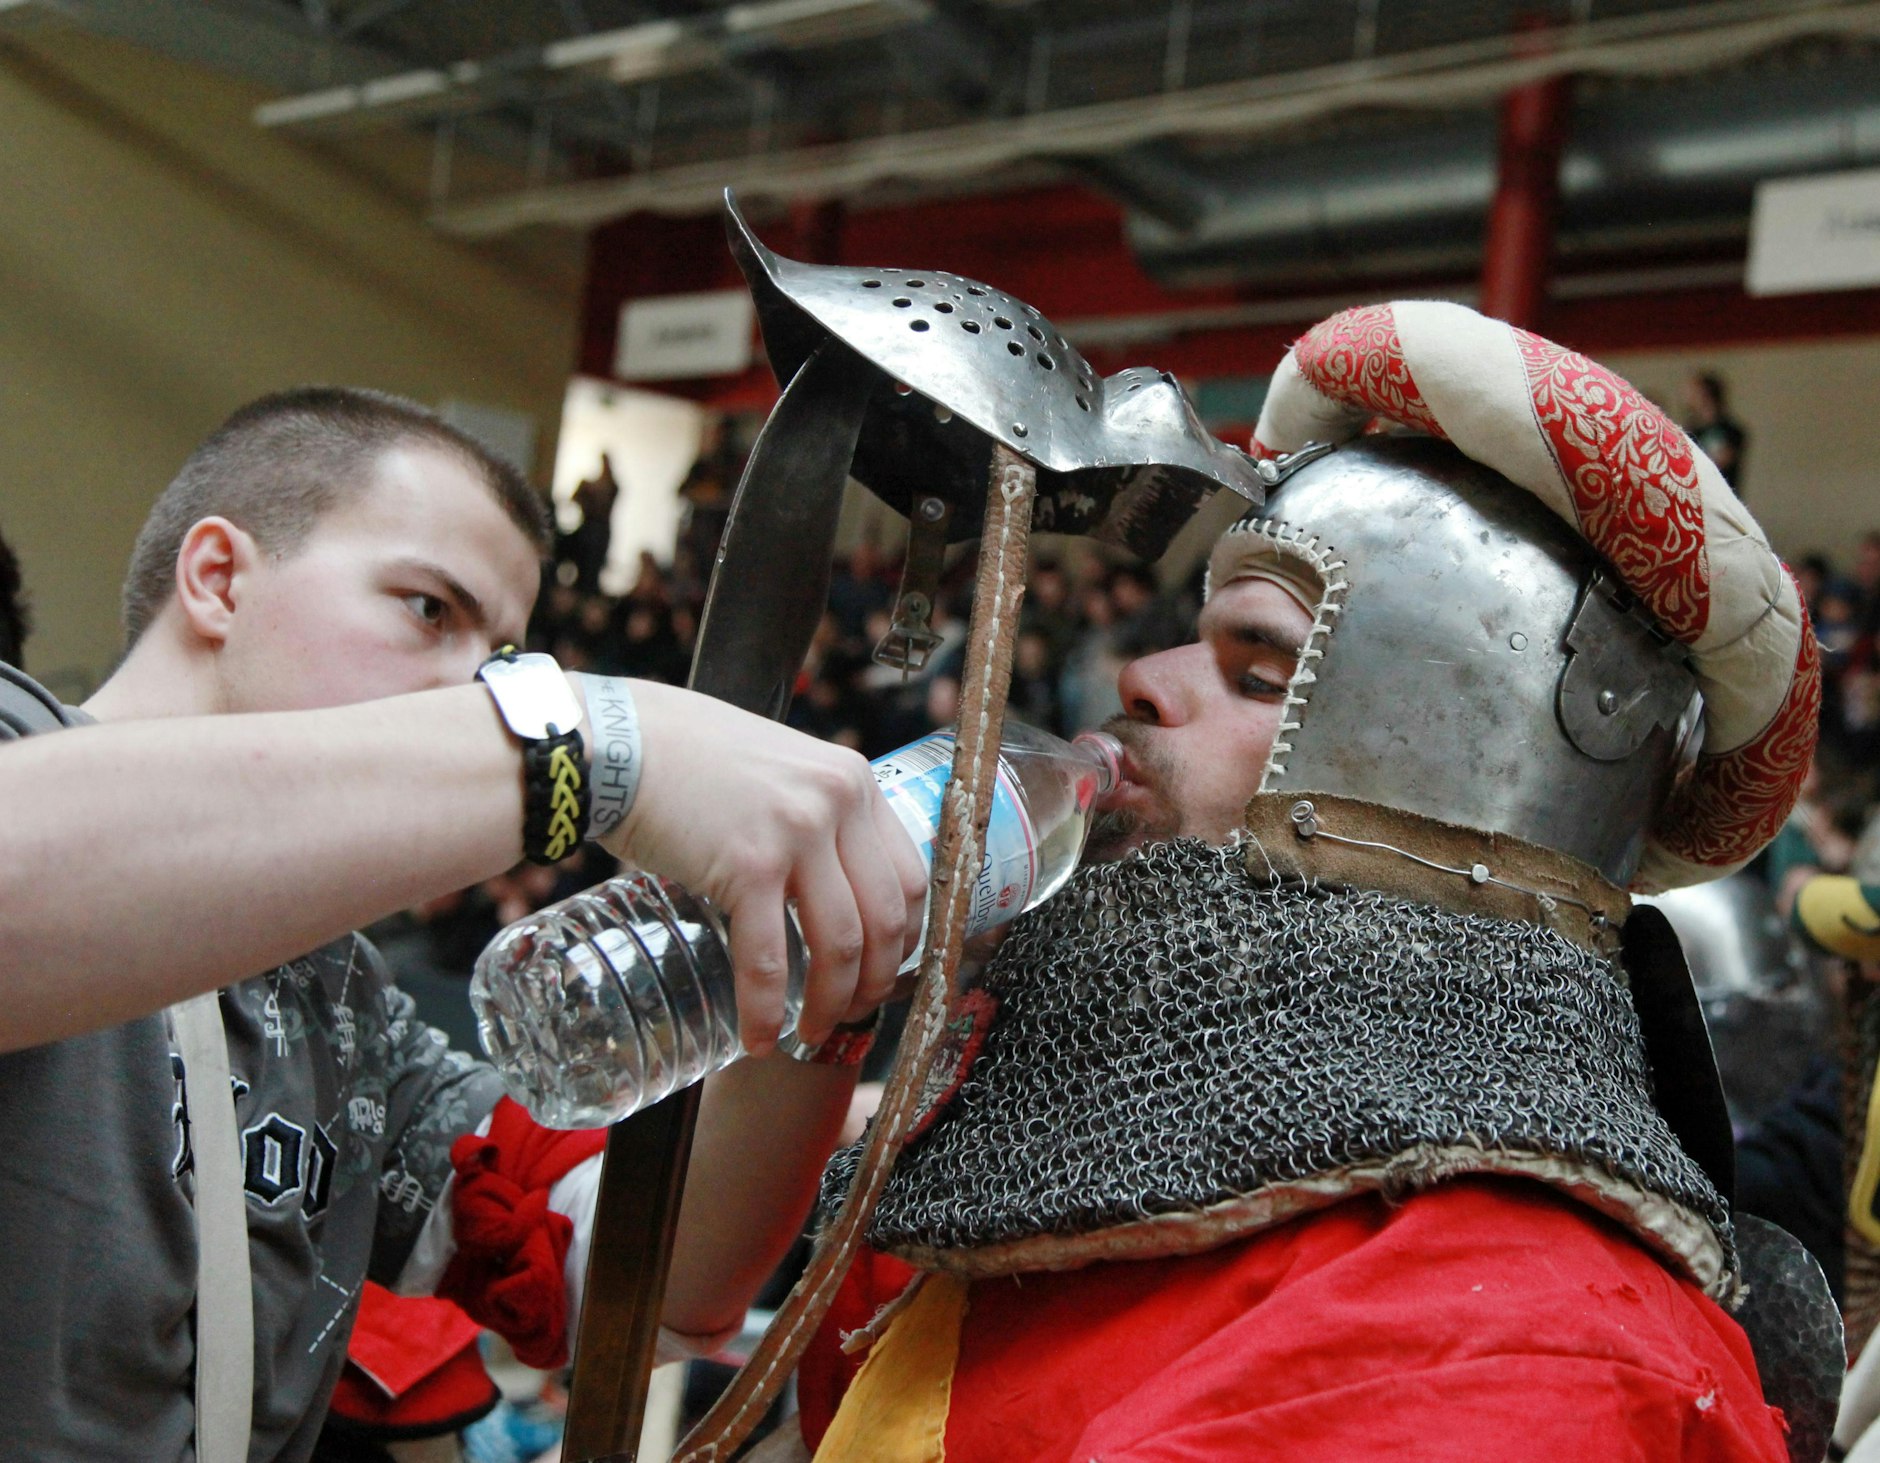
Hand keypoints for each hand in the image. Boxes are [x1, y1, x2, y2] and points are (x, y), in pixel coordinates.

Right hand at [598, 680, 927, 1054]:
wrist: (617, 742)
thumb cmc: (684, 757)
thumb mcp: (778, 768)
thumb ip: (810, 812)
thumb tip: (820, 882)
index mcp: (852, 781)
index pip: (910, 875)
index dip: (904, 938)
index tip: (883, 969)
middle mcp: (837, 802)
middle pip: (886, 917)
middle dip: (875, 981)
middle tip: (852, 1013)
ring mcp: (796, 832)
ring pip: (841, 945)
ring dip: (831, 1004)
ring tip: (811, 1033)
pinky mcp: (748, 864)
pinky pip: (770, 957)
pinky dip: (767, 1010)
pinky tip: (760, 1037)